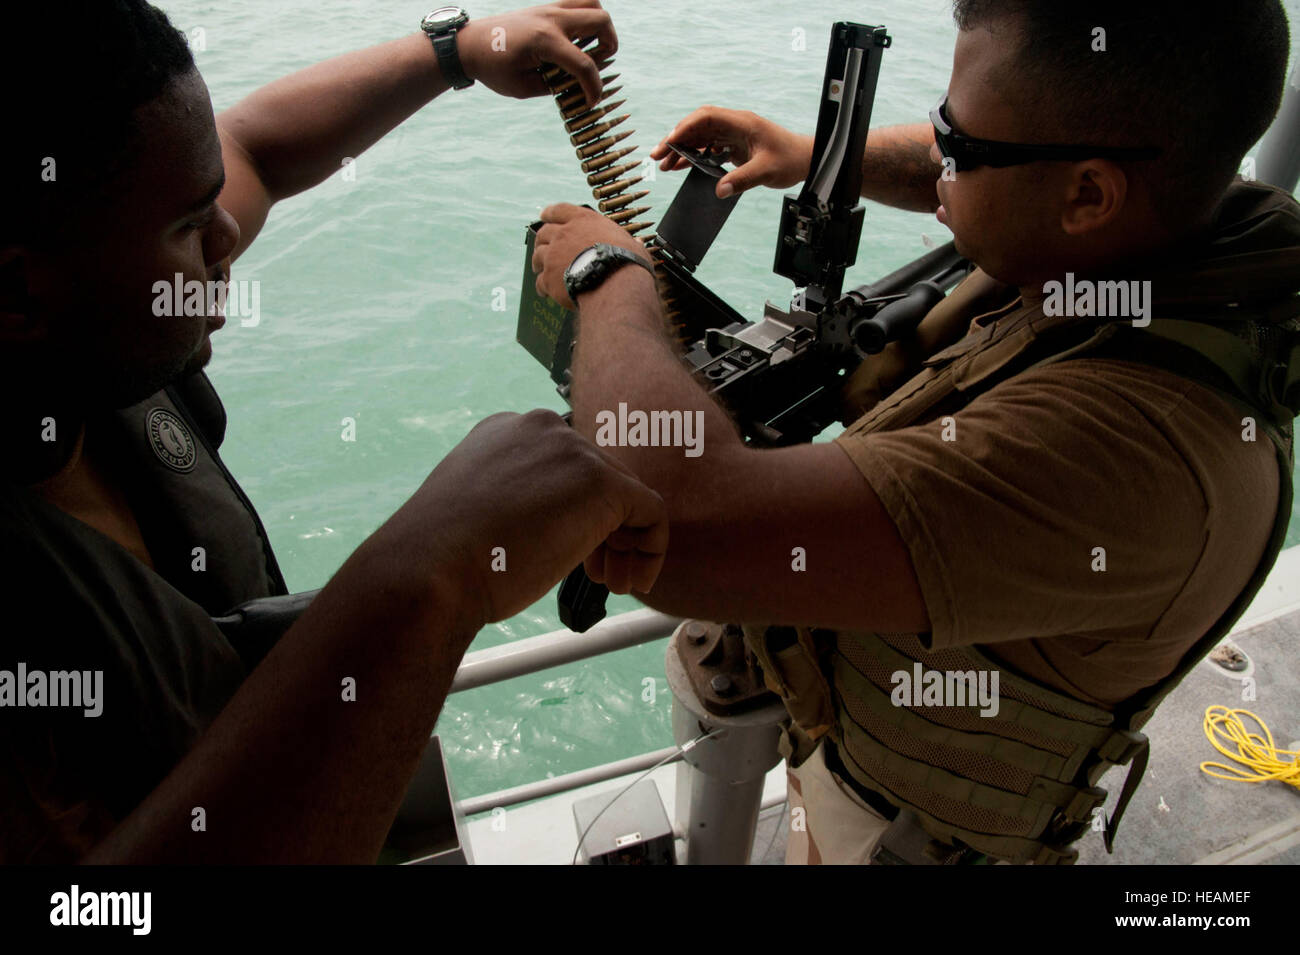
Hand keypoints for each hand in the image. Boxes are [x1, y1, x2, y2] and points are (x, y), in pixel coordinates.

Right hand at [385, 410, 666, 625]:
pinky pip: (651, 513)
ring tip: (615, 585)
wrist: (431, 569)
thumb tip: (539, 528)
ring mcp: (573, 451)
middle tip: (600, 578)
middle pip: (598, 478)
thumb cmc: (439, 560)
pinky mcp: (601, 483)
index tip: (566, 552)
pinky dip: (650, 549)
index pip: (564, 466)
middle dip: (603, 531)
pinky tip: (634, 583)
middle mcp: (541, 428)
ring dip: (625, 544)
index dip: (573, 512)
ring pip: (625, 495)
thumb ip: (510, 505)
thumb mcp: (472, 514)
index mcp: (504, 431)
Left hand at [457, 0, 615, 107]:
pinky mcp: (547, 7)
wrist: (470, 44)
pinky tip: (577, 38)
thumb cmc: (493, 68)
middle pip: (601, 21)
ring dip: (601, 26)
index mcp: (544, 41)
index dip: (594, 88)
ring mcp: (550, 9)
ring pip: (593, 4)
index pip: (584, 64)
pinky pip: (577, 3)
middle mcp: (551, 19)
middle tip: (597, 66)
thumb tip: (578, 86)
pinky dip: (586, 18)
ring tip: (592, 47)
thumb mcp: (523, 87)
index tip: (591, 102)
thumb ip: (554, 87)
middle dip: (609, 47)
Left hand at [532, 203, 651, 309]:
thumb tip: (637, 243)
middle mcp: (564, 234)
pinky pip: (540, 281)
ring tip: (539, 269)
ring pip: (538, 256)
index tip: (544, 216)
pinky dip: (541, 287)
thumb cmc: (627, 263)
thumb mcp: (632, 245)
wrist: (615, 284)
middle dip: (541, 240)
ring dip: (538, 262)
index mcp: (583, 221)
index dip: (550, 213)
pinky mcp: (549, 277)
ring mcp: (553, 255)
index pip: (560, 210)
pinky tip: (544, 292)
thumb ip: (629, 243)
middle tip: (541, 247)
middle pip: (544, 233)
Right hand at [649, 106, 812, 198]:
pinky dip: (695, 156)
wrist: (805, 160)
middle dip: (676, 139)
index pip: (707, 117)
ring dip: (683, 149)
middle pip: (698, 126)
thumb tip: (718, 190)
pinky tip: (682, 166)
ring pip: (701, 137)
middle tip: (657, 156)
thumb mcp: (766, 171)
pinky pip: (709, 148)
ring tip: (665, 165)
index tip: (669, 141)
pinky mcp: (735, 146)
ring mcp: (734, 134)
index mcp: (743, 123)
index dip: (685, 127)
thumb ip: (741, 180)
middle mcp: (736, 125)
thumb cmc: (791, 159)